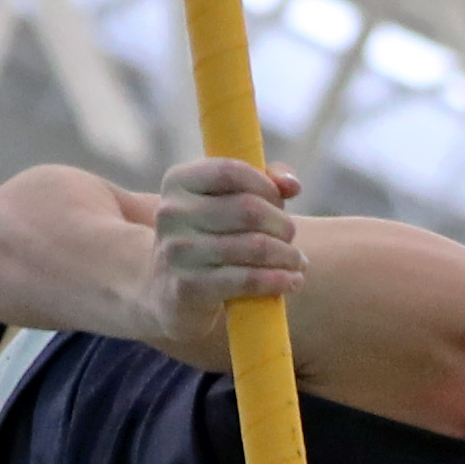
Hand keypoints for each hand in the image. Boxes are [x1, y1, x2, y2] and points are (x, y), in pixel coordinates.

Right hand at [141, 158, 302, 341]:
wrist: (166, 292)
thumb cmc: (208, 237)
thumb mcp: (224, 201)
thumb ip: (262, 181)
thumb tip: (292, 185)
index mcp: (179, 181)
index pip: (232, 171)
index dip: (266, 186)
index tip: (280, 203)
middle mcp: (172, 213)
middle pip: (249, 210)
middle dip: (282, 225)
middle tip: (291, 238)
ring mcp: (179, 252)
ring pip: (255, 246)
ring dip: (287, 255)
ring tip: (298, 262)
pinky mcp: (189, 287)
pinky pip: (247, 280)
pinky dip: (278, 280)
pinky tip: (292, 281)